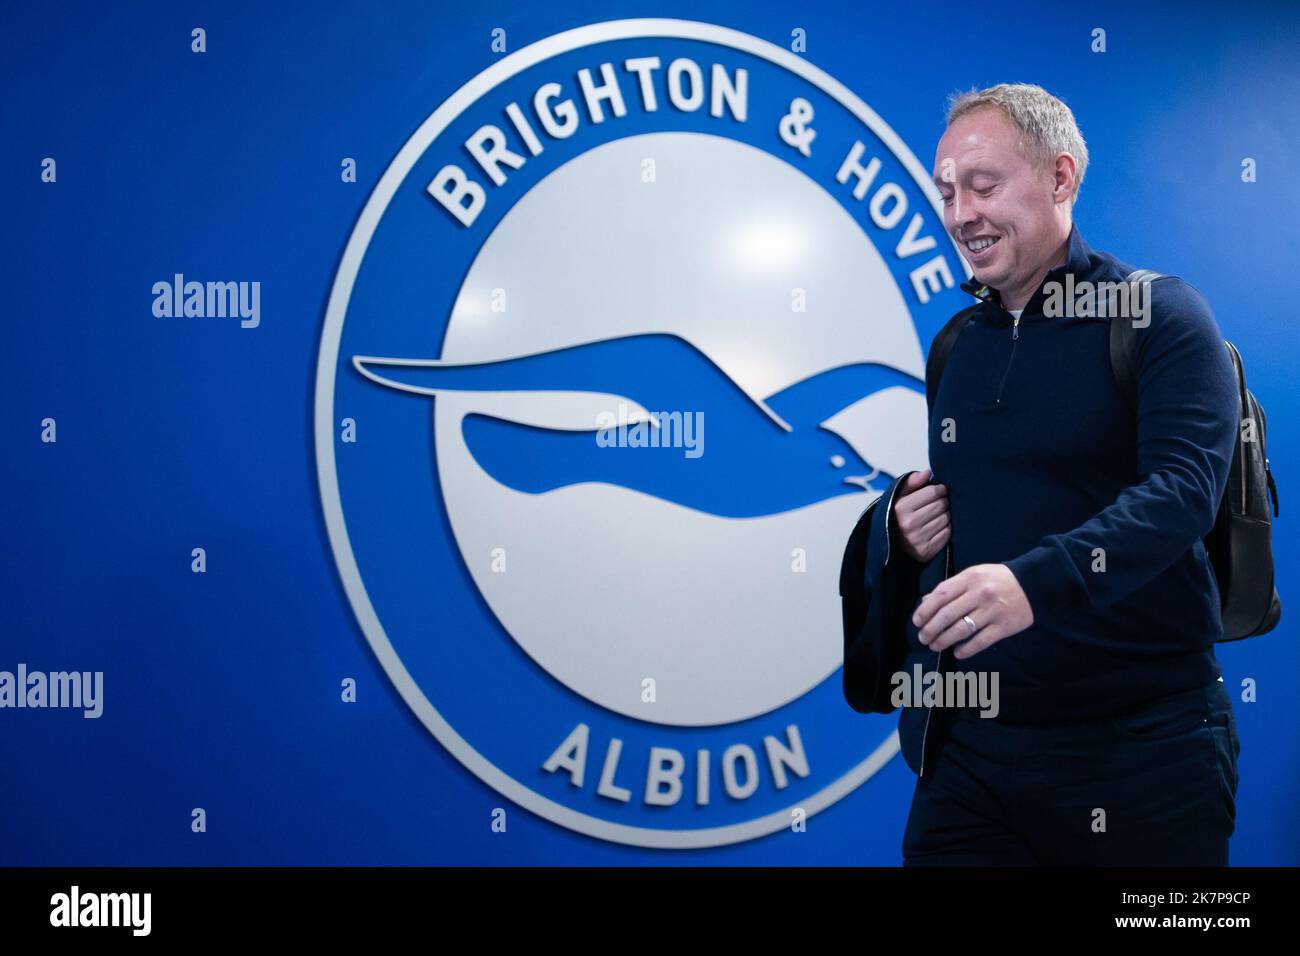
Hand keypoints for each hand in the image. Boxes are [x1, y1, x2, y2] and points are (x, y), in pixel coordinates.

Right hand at [891, 468, 948, 562]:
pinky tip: (937, 527)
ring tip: (936, 516)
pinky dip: (945, 529)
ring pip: (946, 519)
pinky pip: (947, 534)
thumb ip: (912, 481)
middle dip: (943, 502)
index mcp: (900, 508)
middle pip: (941, 505)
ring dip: (944, 515)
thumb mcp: (899, 495)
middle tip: (938, 504)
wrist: (891, 543)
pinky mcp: (926, 551)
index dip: (939, 489)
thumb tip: (927, 472)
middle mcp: (908, 524)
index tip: (939, 491)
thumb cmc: (899, 514)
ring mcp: (917, 539)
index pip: (933, 492)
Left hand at [911, 563, 1033, 658]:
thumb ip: (951, 587)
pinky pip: (981, 641)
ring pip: (961, 630)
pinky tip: (957, 652)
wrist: (1034, 583)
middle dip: (931, 628)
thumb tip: (926, 602)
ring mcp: (993, 611)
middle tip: (923, 638)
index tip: (916, 621)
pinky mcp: (1004, 627)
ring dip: (944, 640)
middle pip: (948, 615)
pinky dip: (966, 649)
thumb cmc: (998, 579)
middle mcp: (980, 594)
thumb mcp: (974, 575)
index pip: (941, 595)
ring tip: (935, 646)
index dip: (925, 610)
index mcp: (970, 578)